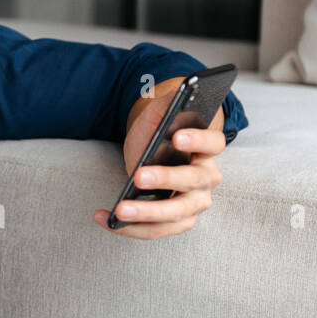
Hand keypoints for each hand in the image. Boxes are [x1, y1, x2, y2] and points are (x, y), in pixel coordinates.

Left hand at [92, 84, 225, 239]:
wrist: (155, 152)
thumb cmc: (159, 133)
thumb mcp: (161, 114)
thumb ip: (170, 101)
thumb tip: (181, 87)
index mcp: (208, 150)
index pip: (214, 143)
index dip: (199, 140)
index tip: (177, 136)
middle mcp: (206, 178)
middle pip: (193, 181)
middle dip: (166, 178)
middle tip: (139, 175)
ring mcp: (194, 203)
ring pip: (175, 213)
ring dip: (147, 213)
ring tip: (119, 209)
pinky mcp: (177, 222)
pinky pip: (155, 230)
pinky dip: (129, 228)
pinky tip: (102, 217)